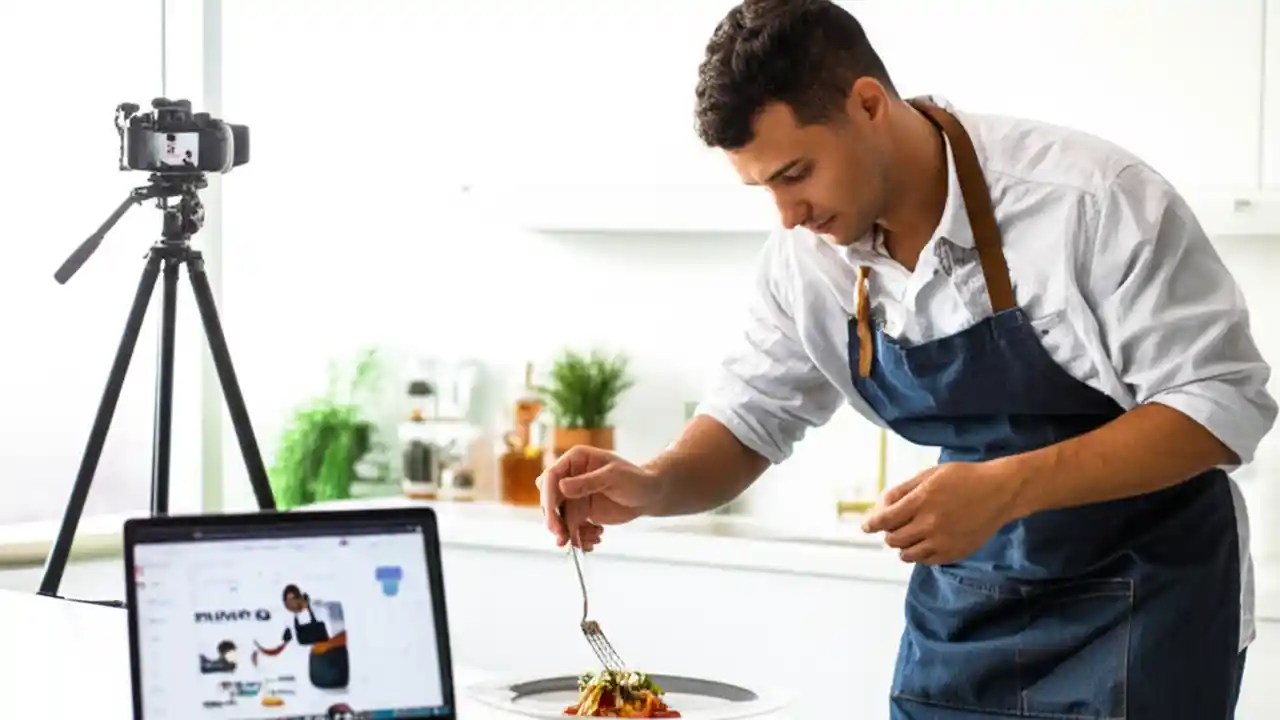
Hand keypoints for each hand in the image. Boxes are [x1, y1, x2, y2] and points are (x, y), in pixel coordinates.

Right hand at [537, 445, 663, 550]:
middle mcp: (570, 477)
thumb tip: (561, 486)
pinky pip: (572, 528)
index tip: (553, 518)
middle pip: (550, 499)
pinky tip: (596, 540)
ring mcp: (575, 496)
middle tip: (562, 538)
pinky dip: (580, 537)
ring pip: (560, 518)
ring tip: (587, 541)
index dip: (547, 498)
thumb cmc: (635, 478)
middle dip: (554, 520)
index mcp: (576, 460)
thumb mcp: (613, 477)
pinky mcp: (581, 512)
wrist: (649, 495)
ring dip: (568, 533)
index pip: (551, 477)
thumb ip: (588, 482)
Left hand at [861, 461, 1022, 564]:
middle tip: (893, 526)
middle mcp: (929, 524)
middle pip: (893, 539)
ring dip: (902, 545)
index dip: (871, 524)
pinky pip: (925, 560)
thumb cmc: (963, 478)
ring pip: (907, 554)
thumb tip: (881, 505)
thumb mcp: (930, 475)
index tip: (866, 526)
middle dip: (889, 532)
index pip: (885, 520)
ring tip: (909, 535)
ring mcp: (942, 541)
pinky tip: (925, 542)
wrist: (1000, 492)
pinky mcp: (954, 553)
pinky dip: (919, 553)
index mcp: (921, 501)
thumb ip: (903, 491)